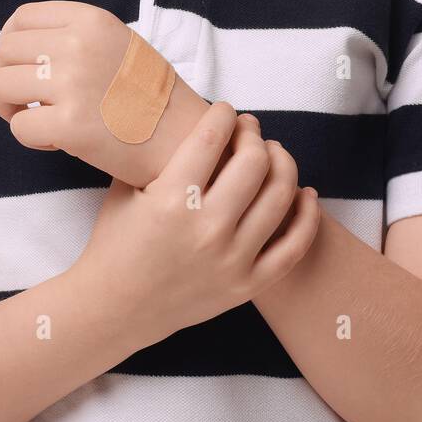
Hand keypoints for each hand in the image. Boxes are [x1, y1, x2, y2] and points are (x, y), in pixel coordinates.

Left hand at [0, 0, 209, 186]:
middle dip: (7, 77)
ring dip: (11, 108)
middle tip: (27, 100)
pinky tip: (57, 141)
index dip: (12, 44)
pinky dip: (31, 138)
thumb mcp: (118, 42)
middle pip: (6, 51)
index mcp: (91, 20)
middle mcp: (78, 45)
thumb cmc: (150, 95)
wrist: (183, 137)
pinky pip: (19, 127)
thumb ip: (75, 36)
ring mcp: (72, 84)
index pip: (22, 18)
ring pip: (1, 87)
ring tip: (39, 119)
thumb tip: (18, 46)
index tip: (21, 65)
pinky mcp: (70, 126)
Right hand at [75, 101, 321, 343]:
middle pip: (254, 161)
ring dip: (283, 164)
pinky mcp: (247, 285)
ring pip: (280, 196)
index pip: (213, 137)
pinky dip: (307, 215)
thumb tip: (178, 116)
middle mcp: (207, 228)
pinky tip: (305, 194)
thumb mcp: (124, 189)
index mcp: (172, 200)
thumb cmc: (114, 245)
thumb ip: (153, 154)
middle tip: (248, 131)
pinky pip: (294, 246)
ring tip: (272, 154)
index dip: (224, 114)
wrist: (114, 310)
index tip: (224, 111)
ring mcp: (232, 259)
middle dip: (254, 135)